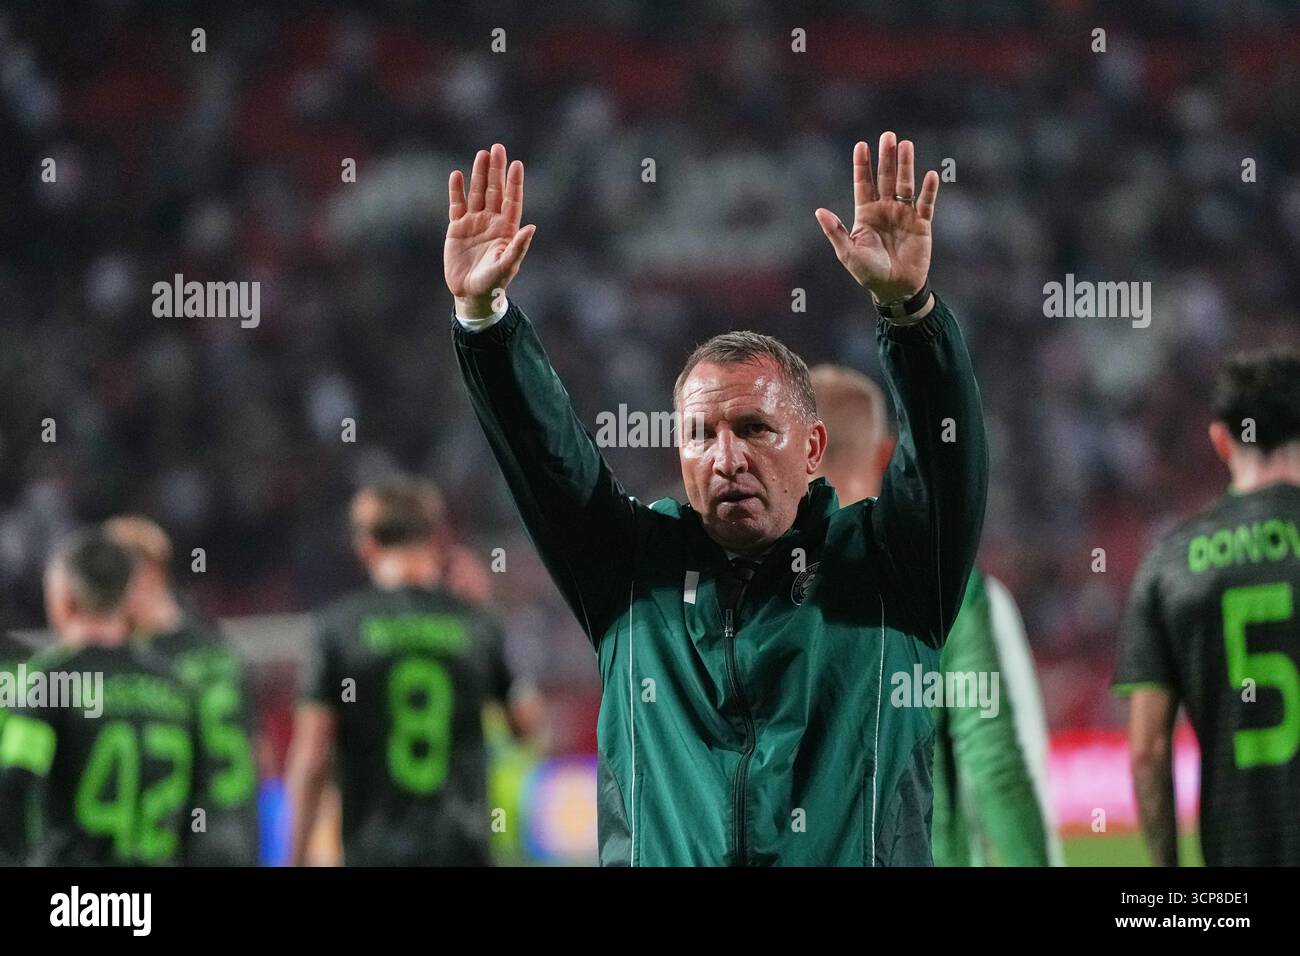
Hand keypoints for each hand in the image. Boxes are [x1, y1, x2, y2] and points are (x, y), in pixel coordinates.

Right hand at [445, 143, 536, 319]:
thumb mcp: (507, 266)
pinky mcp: (457, 228)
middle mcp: (492, 222)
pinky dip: (456, 191)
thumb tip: (532, 227)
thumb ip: (518, 247)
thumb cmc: (493, 283)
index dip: (514, 182)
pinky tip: (457, 175)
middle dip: (496, 170)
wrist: (472, 294)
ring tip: (481, 154)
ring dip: (478, 174)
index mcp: (507, 229)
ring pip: (477, 193)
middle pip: (494, 190)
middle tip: (497, 148)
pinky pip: (457, 205)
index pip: (512, 200)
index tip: (516, 164)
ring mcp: (474, 223)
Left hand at [815, 132, 937, 303]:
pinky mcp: (922, 224)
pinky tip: (930, 175)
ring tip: (906, 145)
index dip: (862, 165)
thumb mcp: (848, 253)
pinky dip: (929, 191)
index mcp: (866, 214)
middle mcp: (885, 210)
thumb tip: (819, 211)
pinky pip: (926, 204)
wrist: (895, 290)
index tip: (861, 145)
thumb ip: (835, 232)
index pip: (863, 184)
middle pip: (885, 178)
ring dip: (906, 166)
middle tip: (888, 136)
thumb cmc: (869, 273)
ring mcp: (904, 215)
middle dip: (886, 158)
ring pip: (905, 185)